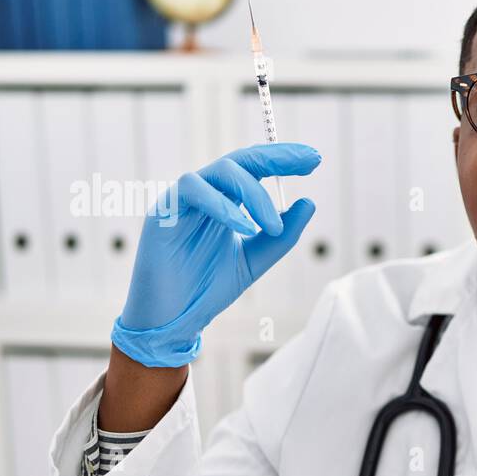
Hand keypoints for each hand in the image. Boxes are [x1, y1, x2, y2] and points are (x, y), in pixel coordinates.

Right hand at [112, 143, 321, 367]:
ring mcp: (182, 199)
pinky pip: (194, 190)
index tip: (314, 160)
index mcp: (226, 201)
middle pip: (242, 158)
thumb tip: (309, 202)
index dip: (284, 159)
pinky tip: (246, 228)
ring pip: (222, 171)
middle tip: (310, 160)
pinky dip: (224, 207)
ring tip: (274, 227)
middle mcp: (205, 193)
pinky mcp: (162, 211)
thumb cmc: (208, 288)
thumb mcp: (256, 260)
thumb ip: (282, 235)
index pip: (255, 168)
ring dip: (255, 194)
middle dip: (278, 157)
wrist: (174, 318)